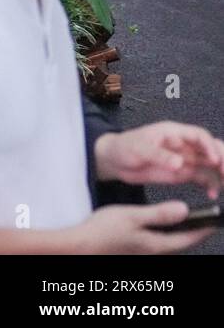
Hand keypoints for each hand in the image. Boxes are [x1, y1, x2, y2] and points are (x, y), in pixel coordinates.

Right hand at [67, 201, 215, 253]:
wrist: (81, 244)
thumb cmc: (103, 231)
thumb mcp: (132, 216)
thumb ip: (160, 214)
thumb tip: (185, 210)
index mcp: (158, 244)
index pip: (190, 237)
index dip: (205, 228)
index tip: (216, 219)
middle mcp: (154, 250)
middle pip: (182, 241)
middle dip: (195, 230)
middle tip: (205, 217)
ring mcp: (144, 251)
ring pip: (170, 241)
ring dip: (180, 231)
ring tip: (185, 218)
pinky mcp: (135, 248)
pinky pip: (158, 240)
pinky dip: (165, 231)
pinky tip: (158, 223)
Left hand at [95, 123, 223, 196]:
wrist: (114, 161)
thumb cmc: (124, 147)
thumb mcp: (139, 149)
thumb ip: (159, 155)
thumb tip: (179, 163)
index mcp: (173, 133)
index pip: (198, 135)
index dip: (209, 146)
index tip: (214, 159)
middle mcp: (183, 145)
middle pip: (210, 148)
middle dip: (222, 158)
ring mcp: (184, 159)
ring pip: (210, 164)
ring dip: (220, 173)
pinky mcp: (182, 173)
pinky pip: (203, 178)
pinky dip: (211, 185)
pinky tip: (212, 194)